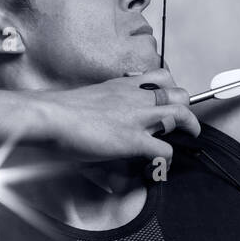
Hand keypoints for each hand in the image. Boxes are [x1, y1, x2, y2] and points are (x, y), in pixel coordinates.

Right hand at [35, 69, 199, 164]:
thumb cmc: (61, 109)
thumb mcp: (91, 97)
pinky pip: (165, 150)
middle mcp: (136, 97)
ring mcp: (138, 118)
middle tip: (184, 121)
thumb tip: (104, 116)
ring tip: (189, 137)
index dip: (171, 88)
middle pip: (179, 94)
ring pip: (181, 115)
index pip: (160, 75)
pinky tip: (159, 165)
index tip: (169, 99)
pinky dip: (167, 159)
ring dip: (189, 128)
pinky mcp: (134, 140)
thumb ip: (105, 102)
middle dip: (186, 107)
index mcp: (124, 85)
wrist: (50, 116)